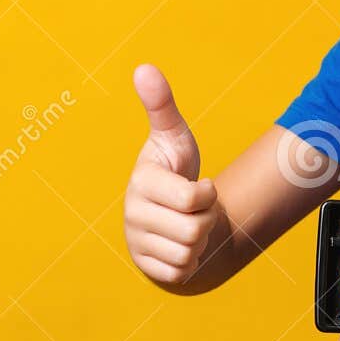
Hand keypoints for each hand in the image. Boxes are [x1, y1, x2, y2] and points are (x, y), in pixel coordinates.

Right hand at [124, 63, 220, 286]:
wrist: (169, 209)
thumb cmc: (173, 168)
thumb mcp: (173, 136)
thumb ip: (161, 105)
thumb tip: (144, 68)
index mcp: (141, 182)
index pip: (192, 200)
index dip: (208, 194)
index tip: (200, 185)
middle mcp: (132, 214)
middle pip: (195, 230)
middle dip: (206, 219)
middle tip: (195, 208)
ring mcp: (135, 243)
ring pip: (189, 254)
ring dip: (200, 240)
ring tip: (187, 223)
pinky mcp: (146, 267)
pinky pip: (181, 272)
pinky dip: (190, 261)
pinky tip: (181, 243)